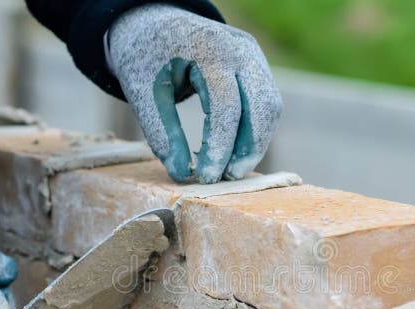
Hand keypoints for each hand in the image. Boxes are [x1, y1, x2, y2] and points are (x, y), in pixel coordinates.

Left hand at [108, 4, 282, 183]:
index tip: (207, 177)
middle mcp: (240, 50)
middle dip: (248, 149)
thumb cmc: (146, 58)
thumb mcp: (143, 94)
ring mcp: (253, 56)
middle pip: (261, 107)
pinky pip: (266, 104)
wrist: (155, 23)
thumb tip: (181, 174)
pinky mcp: (256, 67)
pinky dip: (255, 132)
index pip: (226, 106)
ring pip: (270, 107)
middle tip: (227, 178)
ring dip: (256, 144)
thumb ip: (161, 133)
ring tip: (231, 170)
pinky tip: (234, 153)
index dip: (220, 146)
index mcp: (209, 50)